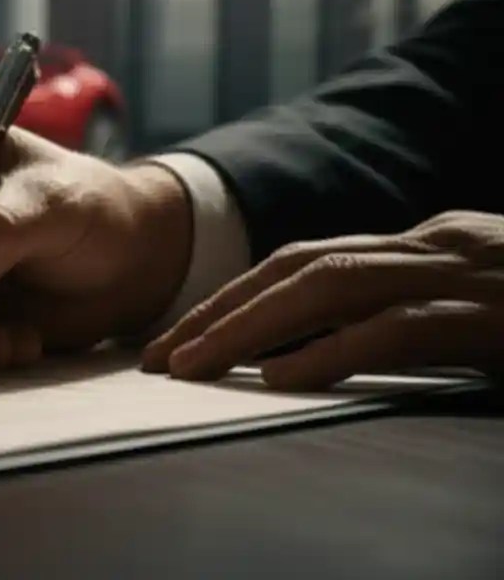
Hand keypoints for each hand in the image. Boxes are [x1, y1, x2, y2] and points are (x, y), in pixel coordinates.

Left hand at [142, 211, 503, 388]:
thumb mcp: (480, 310)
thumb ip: (410, 317)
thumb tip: (323, 353)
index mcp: (426, 247)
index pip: (308, 263)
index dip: (234, 299)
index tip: (178, 339)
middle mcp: (435, 248)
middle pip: (299, 268)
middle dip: (218, 310)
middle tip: (155, 357)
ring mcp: (462, 277)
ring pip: (329, 288)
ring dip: (248, 326)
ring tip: (189, 366)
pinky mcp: (493, 318)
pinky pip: (396, 331)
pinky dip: (331, 352)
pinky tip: (279, 378)